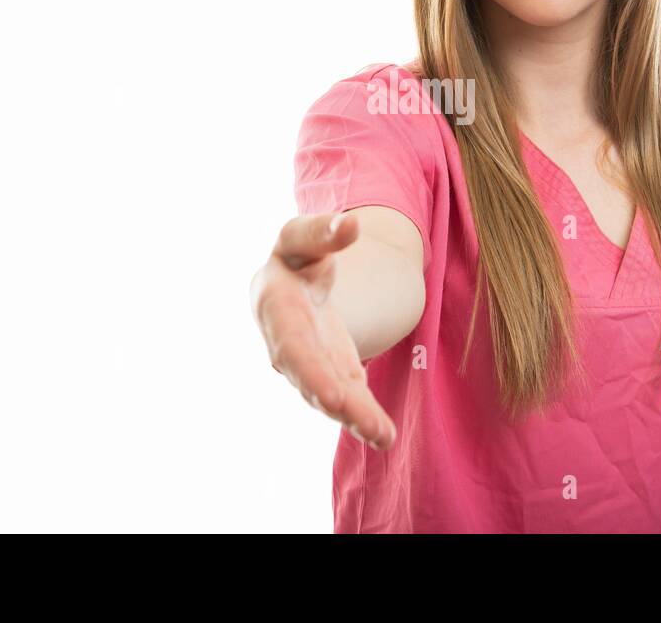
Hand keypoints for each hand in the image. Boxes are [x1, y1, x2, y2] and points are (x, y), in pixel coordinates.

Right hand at [250, 211, 397, 450]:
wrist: (292, 279)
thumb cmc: (297, 253)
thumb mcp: (304, 235)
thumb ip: (324, 231)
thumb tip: (351, 224)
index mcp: (276, 308)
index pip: (294, 346)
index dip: (313, 373)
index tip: (335, 396)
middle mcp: (287, 345)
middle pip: (312, 380)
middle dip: (339, 404)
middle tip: (369, 426)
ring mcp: (309, 364)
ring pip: (330, 395)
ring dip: (356, 418)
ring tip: (384, 436)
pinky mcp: (332, 373)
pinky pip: (347, 397)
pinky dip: (364, 416)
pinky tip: (384, 434)